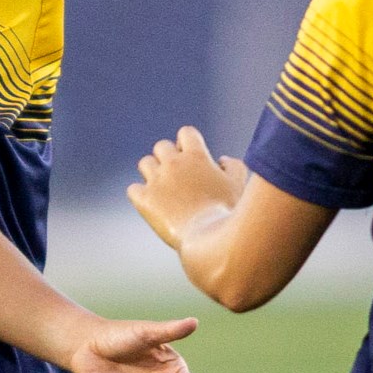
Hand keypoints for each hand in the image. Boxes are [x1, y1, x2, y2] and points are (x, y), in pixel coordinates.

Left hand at [129, 127, 251, 249]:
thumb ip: (234, 166)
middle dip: (169, 157)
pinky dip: (140, 194)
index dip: (189, 144)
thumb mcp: (239, 185)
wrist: (209, 239)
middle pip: (162, 146)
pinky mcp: (144, 200)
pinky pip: (133, 189)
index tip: (193, 159)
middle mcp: (173, 163)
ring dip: (153, 172)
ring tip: (164, 189)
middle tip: (178, 177)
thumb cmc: (227, 213)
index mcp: (196, 155)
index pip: (186, 132)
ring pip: (145, 163)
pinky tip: (152, 204)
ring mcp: (156, 181)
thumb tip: (221, 160)